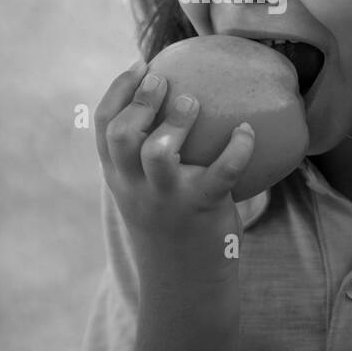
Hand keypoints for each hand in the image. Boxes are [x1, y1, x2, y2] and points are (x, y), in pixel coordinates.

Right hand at [94, 60, 255, 281]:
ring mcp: (166, 200)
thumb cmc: (172, 226)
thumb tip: (182, 103)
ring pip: (158, 153)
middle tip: (163, 78)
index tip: (140, 65)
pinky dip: (237, 149)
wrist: (185, 285)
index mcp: (120, 178)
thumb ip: (150, 158)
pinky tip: (247, 131)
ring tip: (194, 103)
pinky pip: (221, 173)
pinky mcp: (201, 210)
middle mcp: (136, 187)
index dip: (118, 92)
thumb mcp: (148, 194)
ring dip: (176, 123)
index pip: (104, 128)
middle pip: (123, 136)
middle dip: (140, 101)